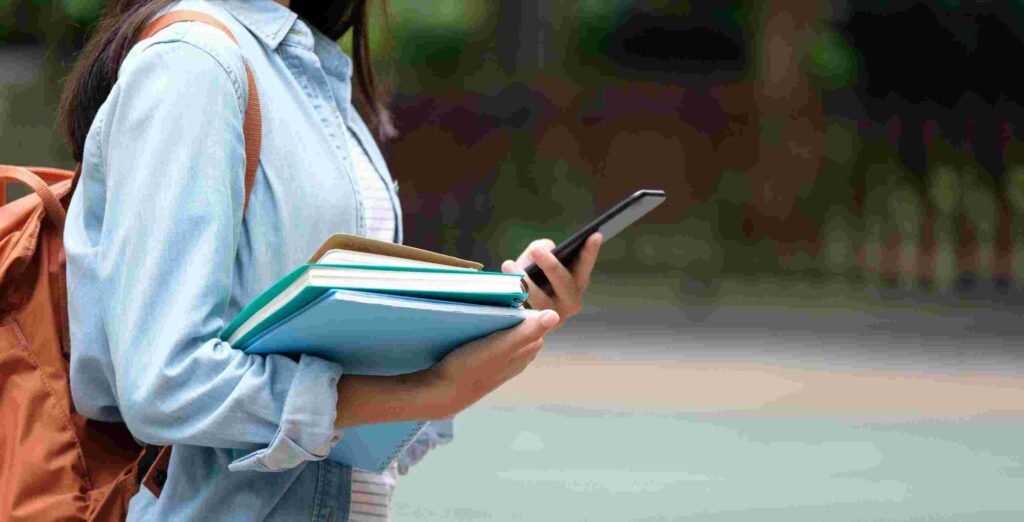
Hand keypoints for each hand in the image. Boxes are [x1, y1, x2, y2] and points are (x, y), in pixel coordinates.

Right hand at [417, 309, 559, 416]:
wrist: (444, 392)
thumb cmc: (471, 367)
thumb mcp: (501, 346)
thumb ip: (528, 331)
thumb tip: (555, 315)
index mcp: (530, 348)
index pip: (534, 315)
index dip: (520, 303)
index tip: (502, 296)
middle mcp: (522, 356)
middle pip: (522, 322)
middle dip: (510, 310)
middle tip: (490, 301)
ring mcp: (505, 361)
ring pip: (508, 332)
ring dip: (497, 321)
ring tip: (480, 313)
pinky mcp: (488, 365)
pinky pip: (494, 342)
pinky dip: (487, 333)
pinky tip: (473, 331)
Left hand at [501, 233, 601, 326]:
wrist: (514, 308)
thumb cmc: (530, 276)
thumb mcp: (537, 259)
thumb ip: (542, 248)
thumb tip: (542, 250)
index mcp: (576, 283)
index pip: (585, 265)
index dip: (590, 251)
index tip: (595, 234)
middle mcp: (570, 302)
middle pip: (564, 283)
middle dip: (550, 265)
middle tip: (536, 249)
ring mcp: (554, 318)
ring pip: (541, 300)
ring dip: (525, 281)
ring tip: (509, 264)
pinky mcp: (535, 329)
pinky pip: (524, 313)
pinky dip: (514, 298)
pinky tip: (504, 285)